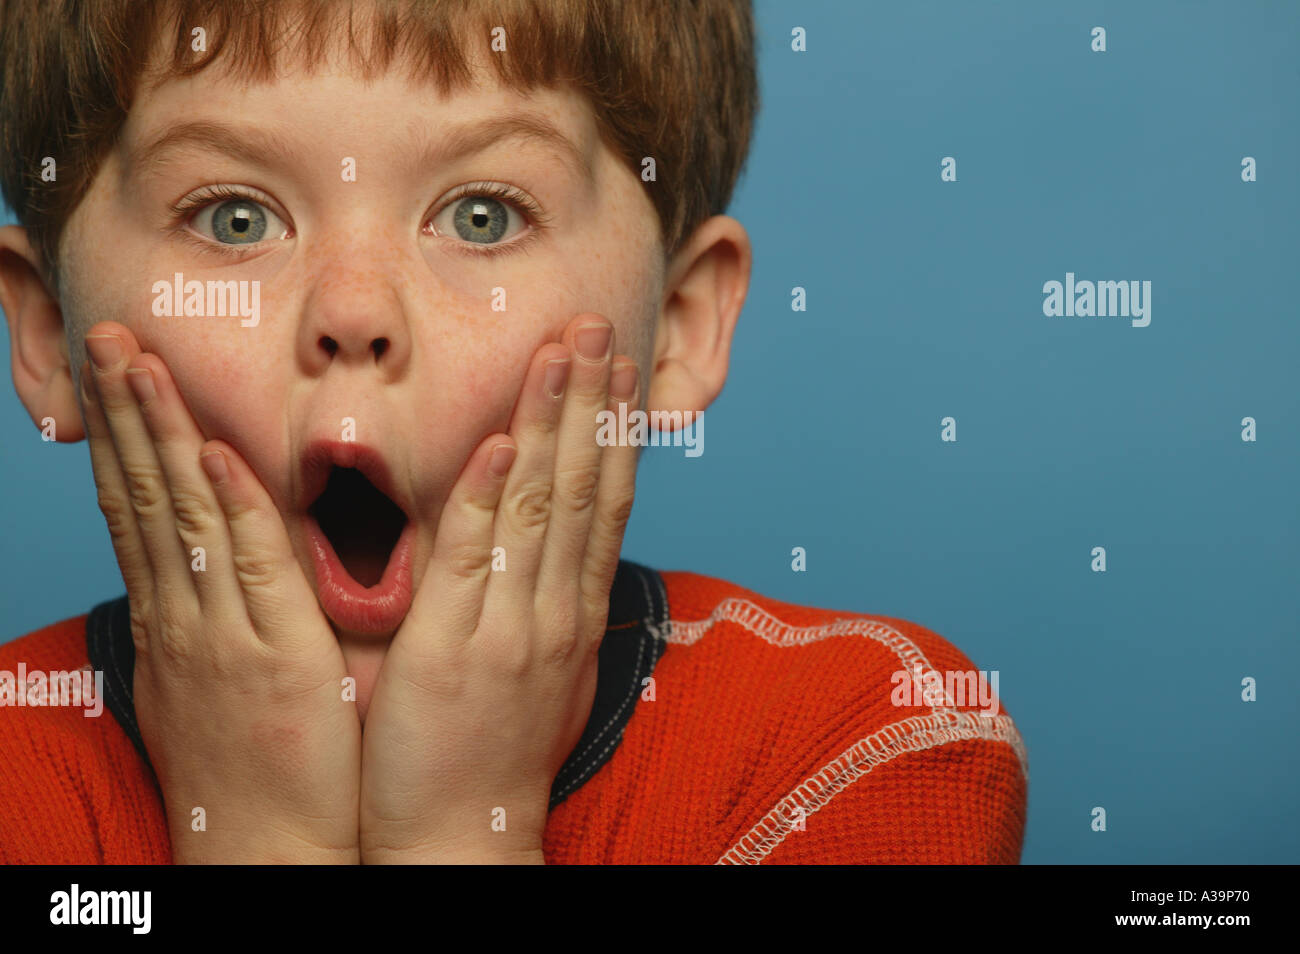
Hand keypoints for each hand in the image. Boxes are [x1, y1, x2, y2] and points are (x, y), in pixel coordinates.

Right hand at [80, 322, 360, 863]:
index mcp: (174, 616)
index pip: (140, 506)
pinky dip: (231, 509)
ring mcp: (220, 632)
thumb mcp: (211, 677)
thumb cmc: (248, 765)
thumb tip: (202, 563)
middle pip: (145, 494)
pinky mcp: (272, 655)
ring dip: (161, 434)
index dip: (124, 435)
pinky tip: (213, 455)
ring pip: (185, 515)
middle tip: (108, 336)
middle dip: (124, 412)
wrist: (260, 849)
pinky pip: (250, 569)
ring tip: (140, 362)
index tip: (114, 373)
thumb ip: (208, 612)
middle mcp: (184, 613)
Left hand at [359, 314, 639, 862]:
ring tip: (563, 351)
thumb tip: (555, 554)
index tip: (618, 369)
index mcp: (574, 612)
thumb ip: (546, 605)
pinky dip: (492, 497)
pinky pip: (476, 559)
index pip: (602, 502)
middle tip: (598, 326)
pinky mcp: (457, 647)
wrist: (465, 834)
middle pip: (581, 486)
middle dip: (591, 401)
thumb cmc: (493, 752)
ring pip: (540, 506)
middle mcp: (555, 609)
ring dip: (553, 423)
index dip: (611, 430)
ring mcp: (512, 626)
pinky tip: (505, 442)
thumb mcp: (540, 671)